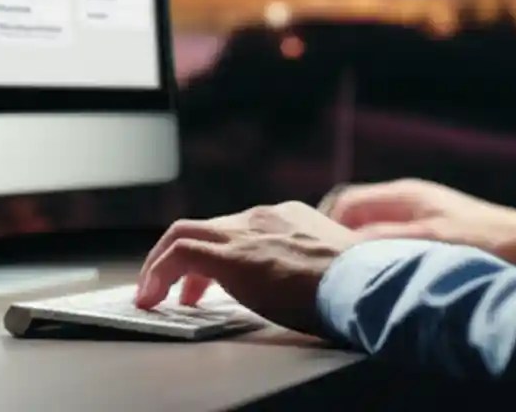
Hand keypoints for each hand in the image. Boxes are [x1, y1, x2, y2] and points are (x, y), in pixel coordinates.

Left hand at [135, 201, 362, 335]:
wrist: (362, 283)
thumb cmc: (358, 284)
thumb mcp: (334, 267)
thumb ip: (315, 267)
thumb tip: (315, 288)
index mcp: (289, 218)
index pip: (239, 226)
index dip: (220, 253)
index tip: (214, 280)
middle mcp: (262, 217)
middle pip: (207, 227)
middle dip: (186, 260)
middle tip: (182, 293)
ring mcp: (244, 233)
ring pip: (182, 233)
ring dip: (160, 264)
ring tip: (153, 294)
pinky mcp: (229, 256)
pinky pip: (179, 255)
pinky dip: (158, 273)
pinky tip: (153, 298)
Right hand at [323, 179, 515, 264]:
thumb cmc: (486, 243)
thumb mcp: (428, 243)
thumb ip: (382, 240)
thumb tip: (341, 247)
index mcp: (403, 194)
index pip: (344, 201)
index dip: (323, 225)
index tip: (314, 253)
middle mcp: (410, 200)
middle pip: (354, 213)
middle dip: (335, 237)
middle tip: (326, 266)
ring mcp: (423, 216)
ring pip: (372, 229)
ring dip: (358, 248)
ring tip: (351, 275)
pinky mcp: (435, 234)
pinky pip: (391, 241)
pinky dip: (378, 255)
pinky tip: (383, 277)